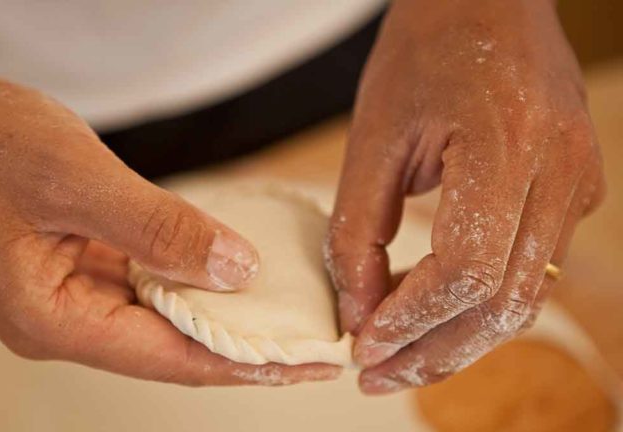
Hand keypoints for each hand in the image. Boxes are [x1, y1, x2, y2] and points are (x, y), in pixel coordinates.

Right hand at [0, 51, 339, 384]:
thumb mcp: (73, 179)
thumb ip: (159, 229)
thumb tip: (236, 271)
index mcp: (52, 320)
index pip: (171, 359)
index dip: (247, 364)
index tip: (309, 365)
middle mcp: (59, 319)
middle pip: (168, 346)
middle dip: (242, 346)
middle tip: (313, 344)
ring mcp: (63, 291)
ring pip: (157, 314)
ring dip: (217, 312)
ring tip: (283, 314)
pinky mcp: (69, 261)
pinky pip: (140, 280)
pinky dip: (184, 276)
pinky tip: (225, 270)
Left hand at [326, 0, 603, 392]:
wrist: (486, 1)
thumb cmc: (425, 51)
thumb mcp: (373, 137)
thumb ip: (358, 229)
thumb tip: (357, 312)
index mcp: (510, 147)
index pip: (469, 271)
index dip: (412, 319)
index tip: (363, 343)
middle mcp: (562, 174)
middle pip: (504, 304)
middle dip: (435, 351)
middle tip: (375, 375)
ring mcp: (578, 185)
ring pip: (521, 299)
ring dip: (455, 338)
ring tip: (394, 356)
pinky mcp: (572, 192)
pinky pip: (526, 270)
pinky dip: (474, 303)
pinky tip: (426, 310)